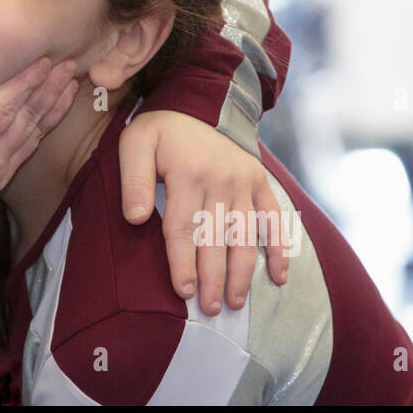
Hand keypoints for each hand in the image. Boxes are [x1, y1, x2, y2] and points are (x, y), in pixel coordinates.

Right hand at [0, 57, 77, 196]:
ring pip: (34, 131)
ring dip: (54, 103)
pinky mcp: (5, 173)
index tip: (44, 60)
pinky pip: (32, 143)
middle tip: (70, 63)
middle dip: (48, 89)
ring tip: (71, 79)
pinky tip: (58, 104)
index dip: (25, 83)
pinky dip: (47, 121)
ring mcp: (1, 171)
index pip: (3, 109)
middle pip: (25, 119)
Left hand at [118, 110, 288, 314]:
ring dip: (243, 272)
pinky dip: (280, 248)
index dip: (183, 263)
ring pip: (246, 235)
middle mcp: (221, 179)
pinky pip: (273, 218)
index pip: (183, 228)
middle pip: (216, 238)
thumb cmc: (160, 131)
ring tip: (236, 302)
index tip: (183, 292)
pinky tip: (279, 277)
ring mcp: (244, 181)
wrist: (200, 103)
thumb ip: (133, 180)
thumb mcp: (135, 144)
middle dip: (214, 277)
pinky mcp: (260, 181)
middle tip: (211, 309)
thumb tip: (137, 219)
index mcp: (188, 172)